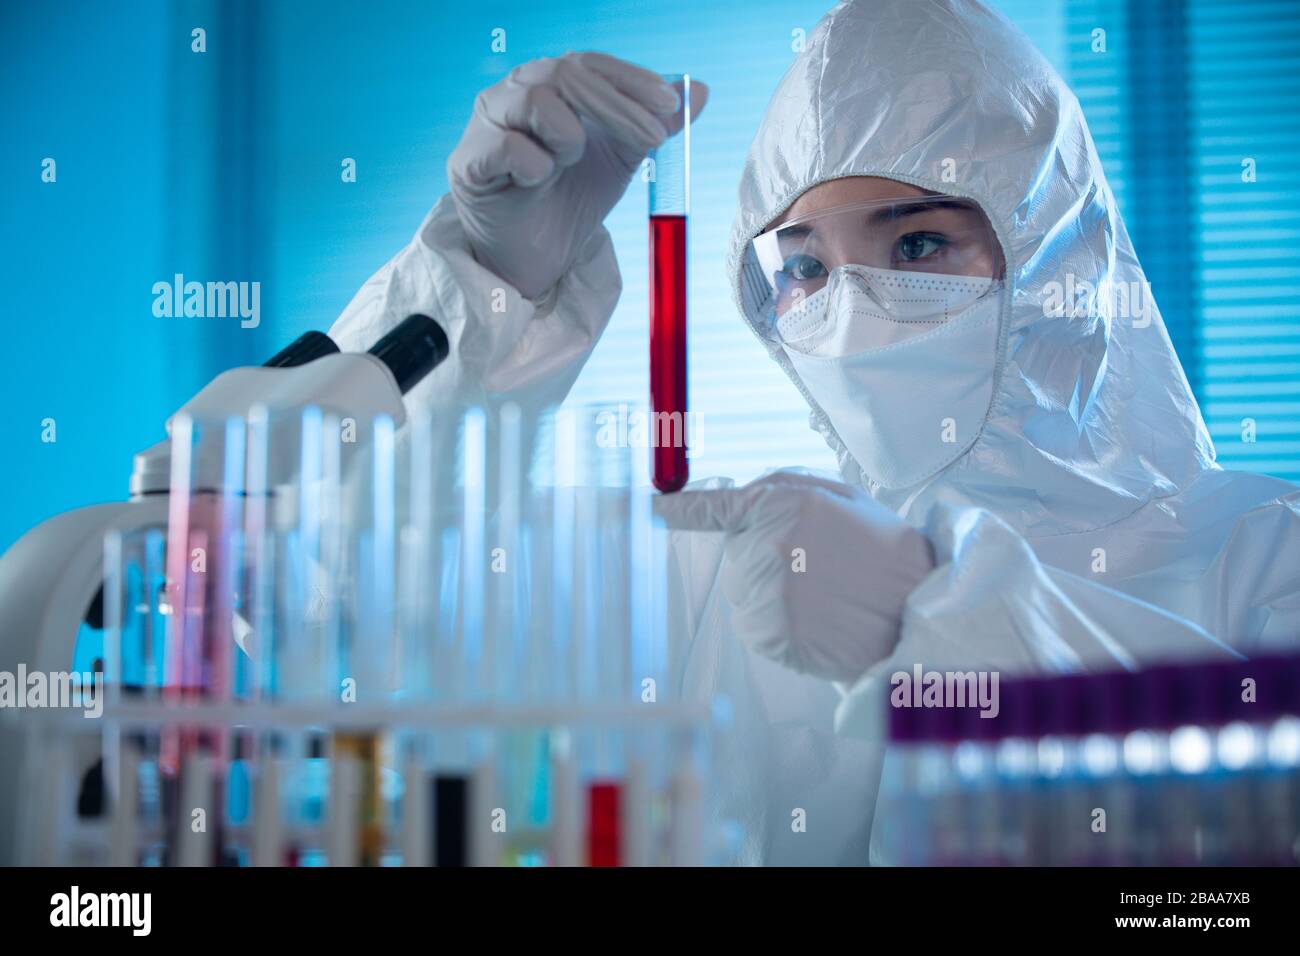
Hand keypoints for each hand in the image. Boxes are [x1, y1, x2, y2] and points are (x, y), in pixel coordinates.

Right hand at [448, 52, 707, 299]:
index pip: (590, 63)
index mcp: (549, 83)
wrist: (538, 259)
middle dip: (617, 106)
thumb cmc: (571, 200)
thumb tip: (699, 89)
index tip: (669, 105)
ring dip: (569, 136)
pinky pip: (508, 146)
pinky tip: (539, 182)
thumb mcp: (622, 159)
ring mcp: (487, 123)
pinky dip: (536, 164)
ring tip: (571, 164)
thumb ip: (653, 125)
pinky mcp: (469, 161)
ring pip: (535, 100)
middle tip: (651, 137)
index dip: (631, 79)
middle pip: (567, 75)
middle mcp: (514, 92)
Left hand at [654, 471, 934, 681]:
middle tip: (820, 562)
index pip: (715, 507)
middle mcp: (764, 547)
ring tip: (825, 592)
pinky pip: (756, 623)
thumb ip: (784, 492)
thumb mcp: (842, 497)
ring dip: (772, 590)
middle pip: (737, 551)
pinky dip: (780, 623)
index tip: (657, 507)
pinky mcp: (769, 634)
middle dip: (766, 553)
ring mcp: (764, 593)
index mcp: (781, 505)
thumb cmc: (883, 551)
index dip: (683, 509)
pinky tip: (819, 618)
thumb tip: (736, 502)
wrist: (917, 609)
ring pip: (744, 590)